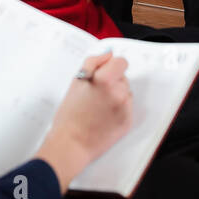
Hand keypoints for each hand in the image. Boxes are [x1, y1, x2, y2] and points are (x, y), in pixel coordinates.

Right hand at [36, 51, 133, 188]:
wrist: (71, 143)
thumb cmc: (70, 115)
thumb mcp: (76, 81)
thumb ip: (93, 62)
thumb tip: (108, 54)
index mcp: (105, 79)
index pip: (121, 62)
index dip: (112, 66)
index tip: (106, 73)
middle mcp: (119, 92)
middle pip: (123, 78)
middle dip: (112, 82)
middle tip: (95, 95)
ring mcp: (125, 108)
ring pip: (125, 93)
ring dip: (116, 96)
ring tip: (98, 108)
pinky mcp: (128, 121)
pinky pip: (126, 108)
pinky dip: (118, 110)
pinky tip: (104, 117)